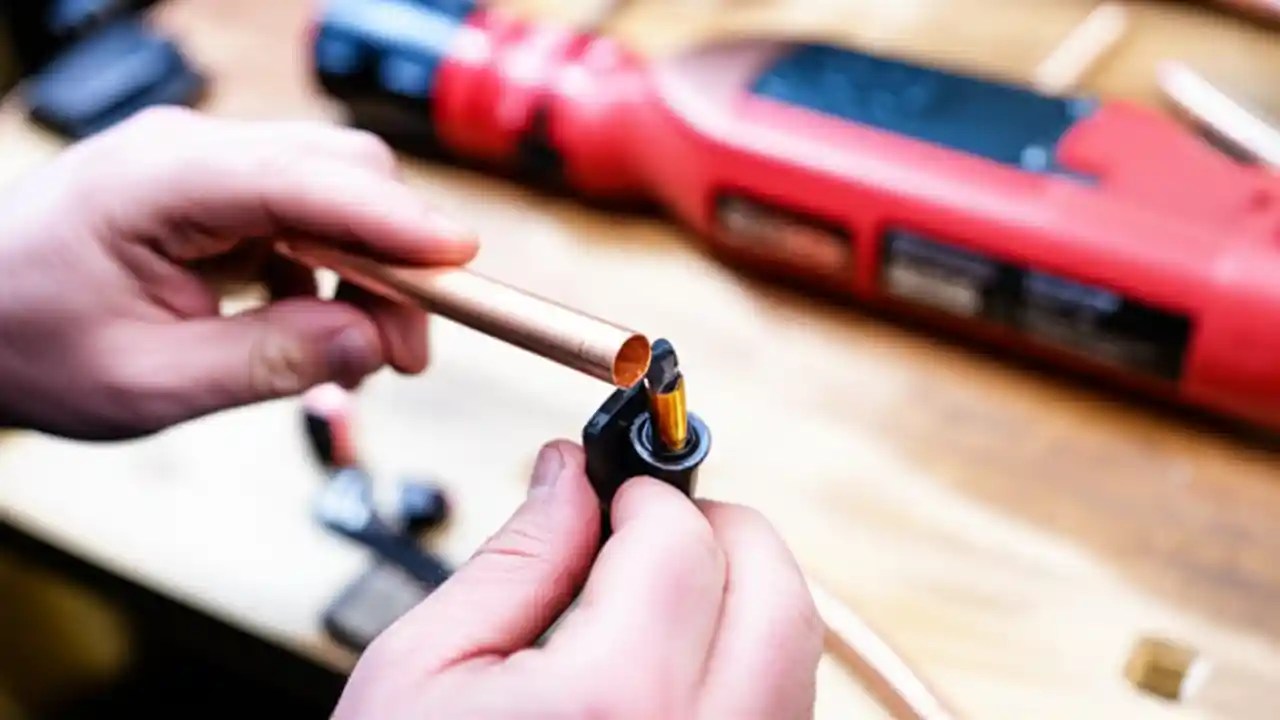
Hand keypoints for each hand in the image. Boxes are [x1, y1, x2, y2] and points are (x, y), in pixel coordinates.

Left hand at [0, 107, 475, 438]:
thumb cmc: (25, 345)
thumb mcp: (147, 383)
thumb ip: (267, 362)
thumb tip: (371, 341)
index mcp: (158, 182)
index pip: (305, 181)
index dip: (394, 220)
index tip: (460, 262)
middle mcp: (188, 151)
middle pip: (340, 171)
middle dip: (396, 256)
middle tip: (409, 349)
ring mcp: (204, 165)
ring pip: (334, 191)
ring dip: (370, 268)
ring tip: (365, 352)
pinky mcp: (215, 191)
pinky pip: (306, 213)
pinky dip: (334, 269)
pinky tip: (316, 326)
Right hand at [333, 441, 822, 719]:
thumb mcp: (420, 674)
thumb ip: (513, 562)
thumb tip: (565, 477)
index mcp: (611, 707)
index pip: (680, 546)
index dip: (644, 499)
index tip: (614, 494)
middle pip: (779, 595)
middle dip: (725, 533)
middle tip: (659, 526)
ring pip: (797, 659)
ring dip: (745, 597)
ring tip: (661, 594)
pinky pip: (781, 717)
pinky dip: (748, 665)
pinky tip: (678, 664)